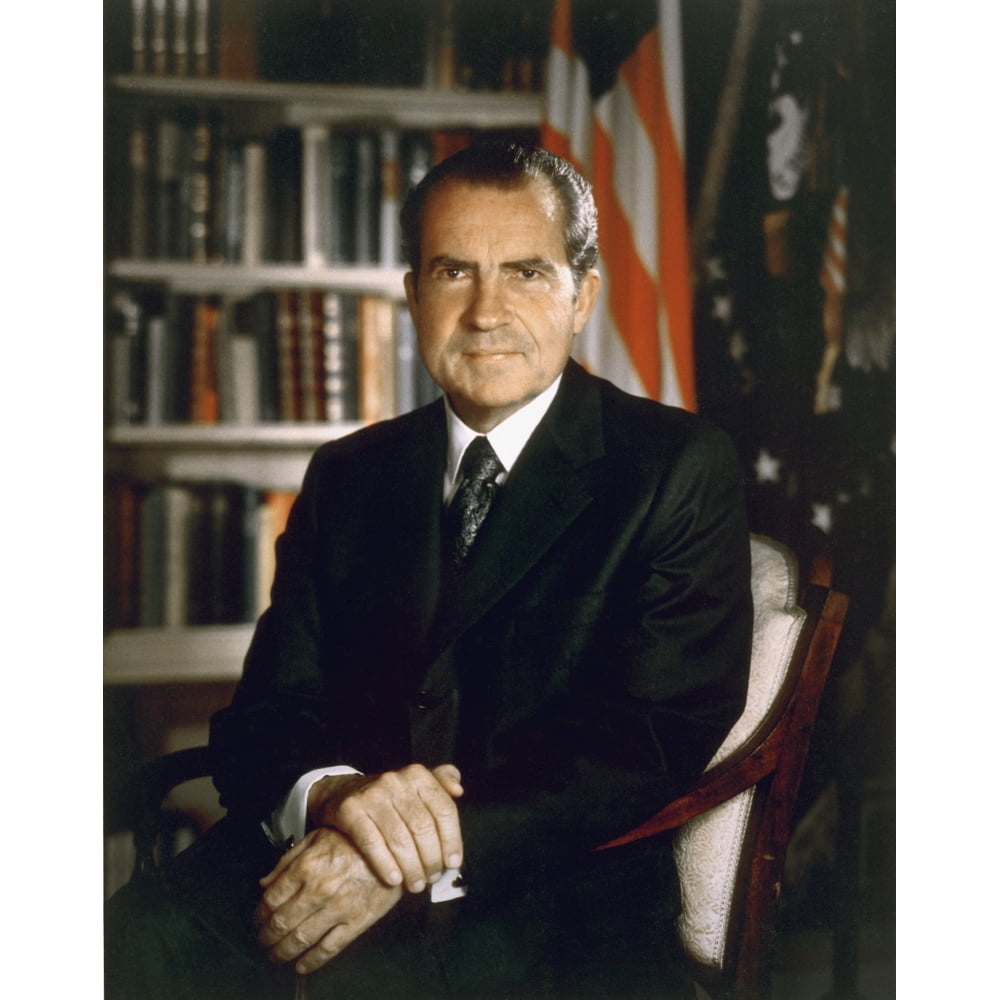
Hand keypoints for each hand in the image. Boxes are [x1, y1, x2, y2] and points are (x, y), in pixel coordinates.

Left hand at [256, 827, 402, 974]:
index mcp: (307, 866)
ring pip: (300, 939)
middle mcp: (319, 889)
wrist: (394, 847)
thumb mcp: (317, 838)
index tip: (258, 919)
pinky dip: (310, 962)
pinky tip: (301, 965)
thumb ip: (288, 860)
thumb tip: (265, 882)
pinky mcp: (357, 922)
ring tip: (276, 955)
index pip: (271, 899)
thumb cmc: (354, 840)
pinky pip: (328, 949)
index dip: (259, 914)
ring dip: (282, 952)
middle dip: (267, 936)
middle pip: (281, 923)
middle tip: (263, 941)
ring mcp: (338, 908)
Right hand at [307, 763, 463, 892]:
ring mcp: (372, 794)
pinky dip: (385, 864)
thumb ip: (442, 783)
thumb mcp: (416, 785)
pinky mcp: (350, 809)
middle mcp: (396, 781)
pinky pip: (371, 842)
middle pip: (422, 826)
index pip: (444, 809)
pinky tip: (394, 880)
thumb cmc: (389, 797)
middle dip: (431, 859)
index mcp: (418, 775)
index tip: (453, 863)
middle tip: (431, 878)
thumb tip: (458, 790)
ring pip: (399, 837)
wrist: (342, 794)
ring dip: (411, 867)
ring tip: (415, 884)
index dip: (452, 839)